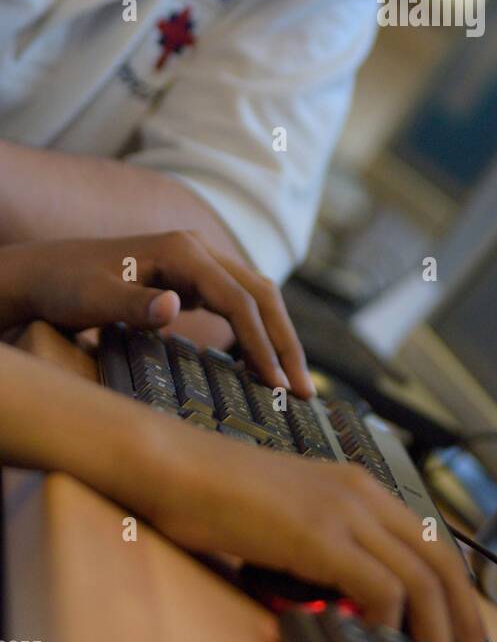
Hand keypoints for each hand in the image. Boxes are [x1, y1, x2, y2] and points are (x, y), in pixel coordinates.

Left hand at [0, 232, 312, 394]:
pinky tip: (257, 366)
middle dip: (286, 342)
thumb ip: (135, 303)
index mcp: (183, 251)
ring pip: (256, 297)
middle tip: (305, 390)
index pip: (239, 299)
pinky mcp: (194, 281)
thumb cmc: (67, 286)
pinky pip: (238, 304)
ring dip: (277, 337)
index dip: (262, 343)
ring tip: (293, 383)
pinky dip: (256, 333)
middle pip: (261, 294)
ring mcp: (199, 264)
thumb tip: (175, 307)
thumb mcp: (93, 297)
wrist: (46, 273)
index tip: (278, 384)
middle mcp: (199, 252)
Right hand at [153, 423, 490, 641]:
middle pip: (441, 561)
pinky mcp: (319, 534)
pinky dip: (389, 622)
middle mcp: (363, 494)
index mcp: (360, 488)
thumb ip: (328, 551)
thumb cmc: (218, 495)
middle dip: (462, 618)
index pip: (433, 543)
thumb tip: (352, 600)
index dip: (456, 592)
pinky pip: (379, 586)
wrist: (177, 465)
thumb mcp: (292, 520)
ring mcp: (344, 510)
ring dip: (434, 631)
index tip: (463, 632)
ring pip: (420, 578)